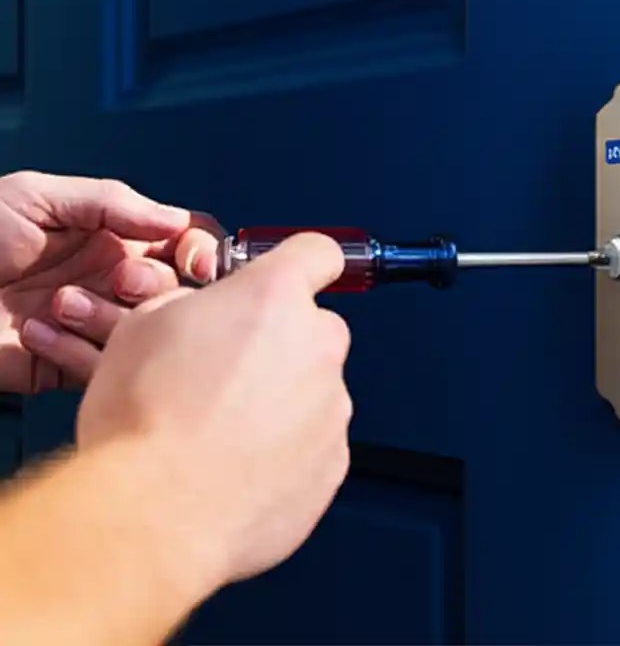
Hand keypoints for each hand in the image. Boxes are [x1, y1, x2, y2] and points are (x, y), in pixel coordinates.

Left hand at [0, 170, 222, 392]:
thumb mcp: (36, 196)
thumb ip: (113, 202)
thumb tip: (179, 221)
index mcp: (112, 237)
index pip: (185, 242)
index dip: (201, 249)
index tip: (195, 256)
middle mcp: (112, 281)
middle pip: (180, 288)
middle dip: (155, 282)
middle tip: (119, 278)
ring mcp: (96, 324)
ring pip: (152, 331)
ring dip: (115, 315)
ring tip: (61, 304)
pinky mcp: (73, 365)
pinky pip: (107, 366)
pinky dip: (81, 349)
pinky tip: (39, 329)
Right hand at [77, 232, 352, 587]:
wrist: (155, 511)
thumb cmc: (144, 421)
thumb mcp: (141, 328)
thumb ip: (191, 306)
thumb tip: (199, 313)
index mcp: (274, 298)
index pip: (318, 253)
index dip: (299, 263)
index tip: (291, 276)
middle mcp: (317, 346)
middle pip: (314, 330)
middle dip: (278, 346)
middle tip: (224, 375)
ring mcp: (332, 407)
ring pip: (314, 391)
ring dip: (279, 403)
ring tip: (219, 432)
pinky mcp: (334, 463)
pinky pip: (314, 445)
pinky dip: (285, 452)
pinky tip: (236, 467)